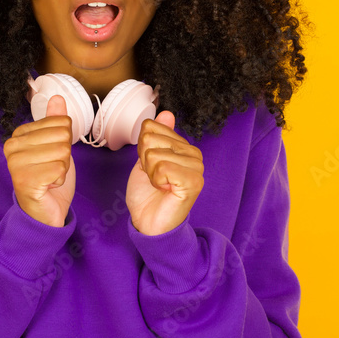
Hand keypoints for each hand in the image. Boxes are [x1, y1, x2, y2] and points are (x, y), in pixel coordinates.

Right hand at [3, 95, 75, 227]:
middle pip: (62, 136)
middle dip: (65, 155)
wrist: (45, 211)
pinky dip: (60, 180)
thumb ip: (54, 122)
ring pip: (62, 152)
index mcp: (18, 135)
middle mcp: (12, 147)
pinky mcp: (25, 180)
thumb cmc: (49, 178)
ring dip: (63, 168)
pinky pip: (59, 169)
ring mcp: (16, 164)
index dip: (64, 141)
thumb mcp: (56, 145)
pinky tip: (49, 186)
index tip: (51, 156)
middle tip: (52, 168)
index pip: (60, 122)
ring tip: (50, 177)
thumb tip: (57, 98)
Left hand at [126, 110, 203, 235]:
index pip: (151, 128)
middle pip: (151, 139)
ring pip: (154, 154)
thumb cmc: (149, 194)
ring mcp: (196, 168)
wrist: (150, 224)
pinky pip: (162, 167)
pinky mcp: (193, 182)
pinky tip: (165, 190)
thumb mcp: (147, 159)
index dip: (142, 149)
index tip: (151, 167)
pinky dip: (156, 181)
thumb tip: (166, 113)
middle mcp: (194, 155)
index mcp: (185, 147)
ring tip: (160, 185)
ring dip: (150, 173)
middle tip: (155, 178)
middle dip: (145, 161)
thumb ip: (157, 136)